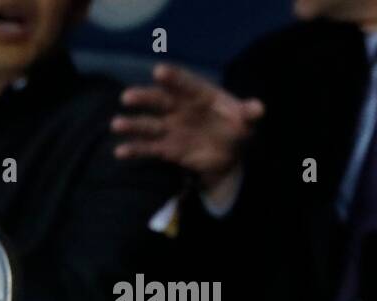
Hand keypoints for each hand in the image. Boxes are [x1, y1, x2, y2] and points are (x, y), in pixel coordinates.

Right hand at [112, 64, 263, 190]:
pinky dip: (134, 150)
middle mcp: (178, 108)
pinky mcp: (167, 148)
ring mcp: (170, 127)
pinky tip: (120, 152)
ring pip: (148, 124)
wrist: (230, 151)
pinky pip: (148, 148)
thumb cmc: (235, 126)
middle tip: (128, 97)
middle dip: (144, 98)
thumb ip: (249, 113)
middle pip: (159, 100)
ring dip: (132, 124)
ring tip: (117, 125)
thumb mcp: (245, 120)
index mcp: (197, 95)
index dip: (172, 78)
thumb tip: (259, 108)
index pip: (183, 84)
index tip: (160, 72)